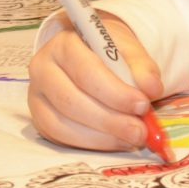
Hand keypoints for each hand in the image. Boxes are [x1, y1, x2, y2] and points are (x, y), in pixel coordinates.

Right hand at [27, 10, 164, 152]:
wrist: (90, 53)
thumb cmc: (108, 50)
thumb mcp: (128, 48)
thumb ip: (142, 66)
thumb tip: (151, 88)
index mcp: (64, 44)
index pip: (85, 71)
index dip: (115, 92)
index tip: (143, 104)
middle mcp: (43, 69)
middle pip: (71, 101)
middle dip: (110, 120)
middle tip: (140, 130)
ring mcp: (37, 97)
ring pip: (64, 124)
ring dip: (102, 136)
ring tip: (132, 137)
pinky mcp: (40, 119)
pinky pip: (61, 138)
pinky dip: (92, 143)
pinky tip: (116, 141)